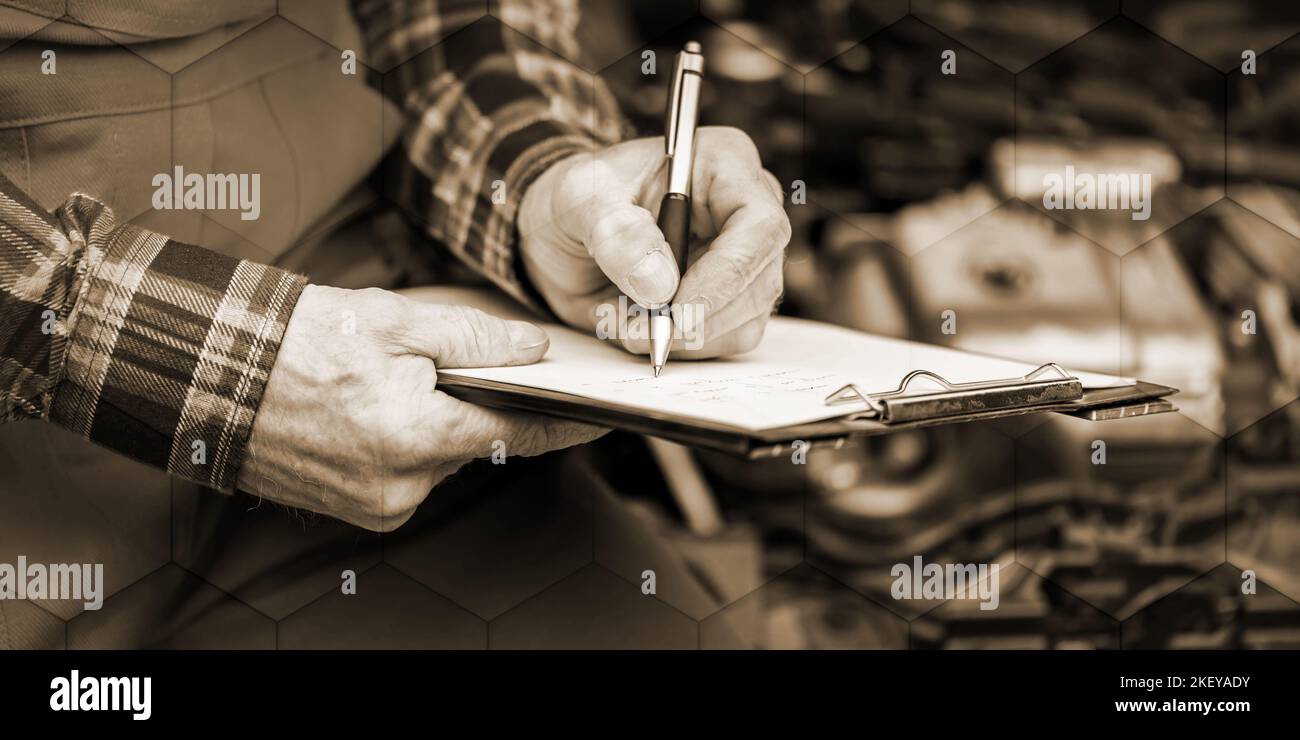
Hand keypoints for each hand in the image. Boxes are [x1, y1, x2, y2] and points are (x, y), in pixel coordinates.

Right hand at [236, 284, 605, 530]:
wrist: (211, 372)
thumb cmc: (298, 341)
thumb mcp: (396, 322)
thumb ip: (476, 340)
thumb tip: (533, 351)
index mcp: (416, 438)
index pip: (516, 435)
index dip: (563, 424)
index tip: (600, 415)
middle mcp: (401, 487)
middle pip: (476, 444)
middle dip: (478, 404)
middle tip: (457, 363)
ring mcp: (376, 505)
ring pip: (441, 459)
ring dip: (438, 422)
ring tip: (398, 378)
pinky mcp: (356, 510)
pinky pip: (409, 474)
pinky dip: (410, 440)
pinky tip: (380, 405)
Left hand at [518, 127, 789, 357]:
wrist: (564, 233)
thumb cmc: (581, 199)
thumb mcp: (580, 199)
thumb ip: (617, 232)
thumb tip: (660, 283)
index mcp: (726, 167)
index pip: (759, 226)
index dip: (726, 273)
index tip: (676, 305)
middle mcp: (748, 215)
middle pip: (757, 282)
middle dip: (695, 317)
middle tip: (635, 325)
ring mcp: (745, 263)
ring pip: (744, 322)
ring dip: (682, 337)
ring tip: (625, 318)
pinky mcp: (731, 303)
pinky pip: (723, 342)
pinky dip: (679, 347)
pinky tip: (639, 324)